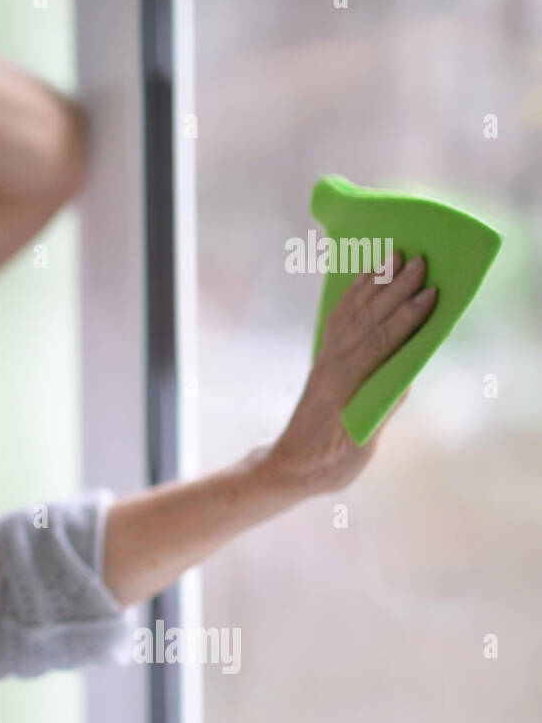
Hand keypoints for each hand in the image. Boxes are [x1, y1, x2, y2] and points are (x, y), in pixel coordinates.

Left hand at [262, 251, 436, 496]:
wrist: (292, 466)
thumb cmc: (329, 463)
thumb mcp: (359, 445)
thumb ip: (380, 411)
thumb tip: (404, 378)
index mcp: (343, 386)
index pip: (378, 343)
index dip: (405, 318)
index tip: (430, 293)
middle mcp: (332, 366)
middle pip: (367, 319)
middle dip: (394, 288)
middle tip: (419, 259)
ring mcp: (326, 360)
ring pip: (352, 313)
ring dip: (374, 283)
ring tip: (393, 255)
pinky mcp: (325, 360)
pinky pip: (339, 320)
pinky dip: (354, 295)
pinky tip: (365, 278)